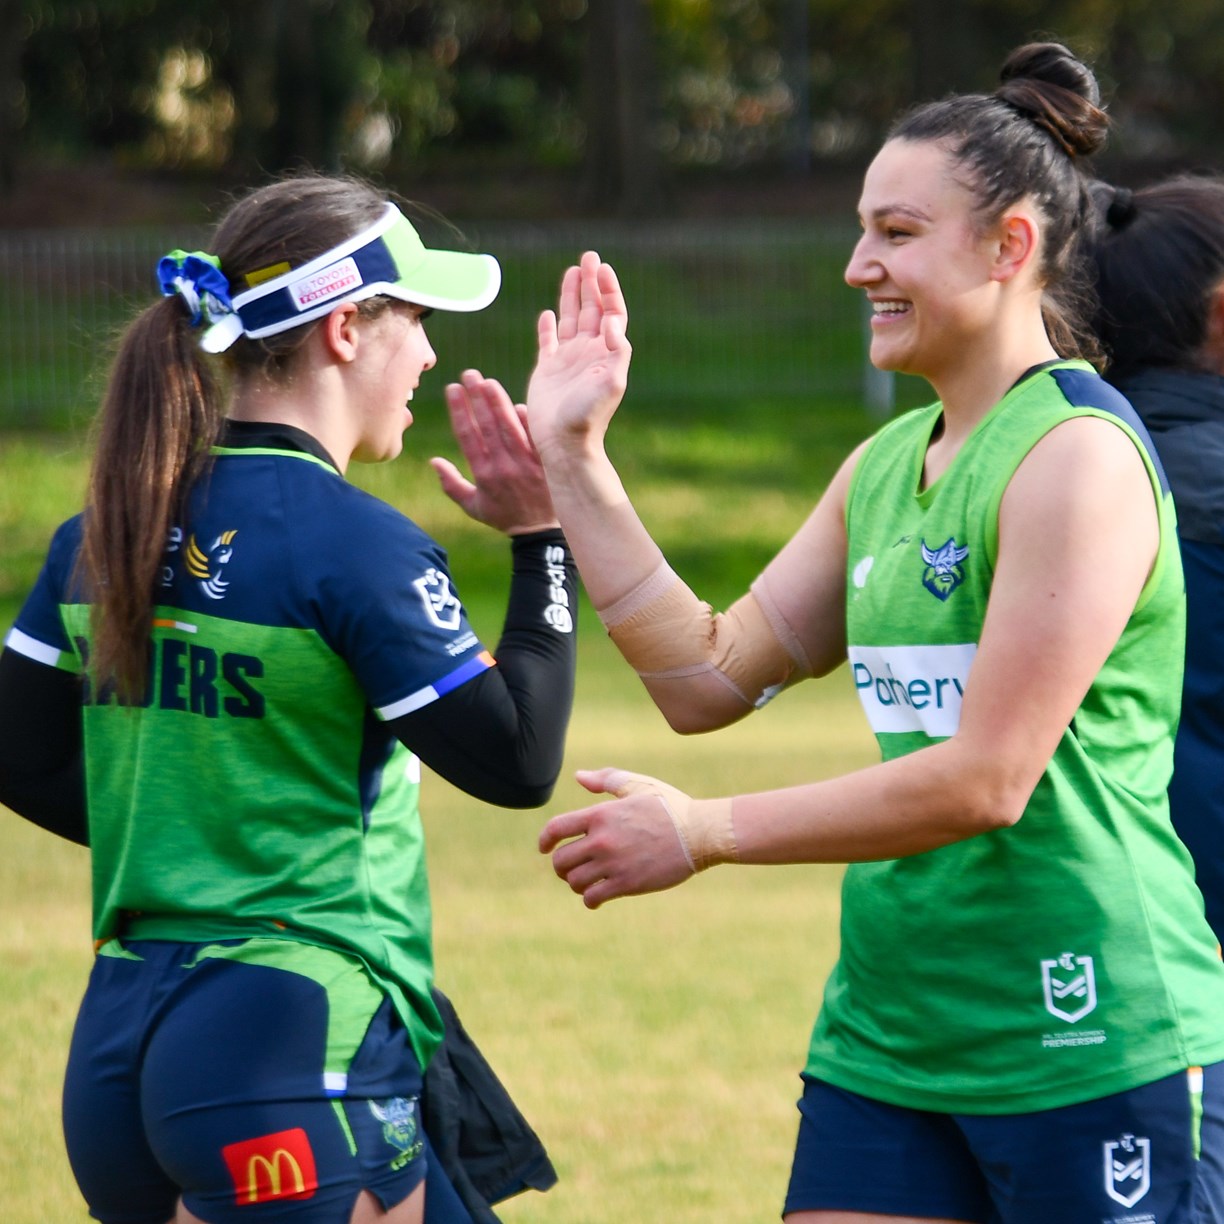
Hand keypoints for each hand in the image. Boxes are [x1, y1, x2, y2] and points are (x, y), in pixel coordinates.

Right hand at [432, 370, 558, 533]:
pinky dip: (528, 422)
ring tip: (488, 382)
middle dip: (476, 397)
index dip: (459, 410)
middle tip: (469, 374)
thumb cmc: (506, 517)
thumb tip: (434, 461)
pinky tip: (519, 405)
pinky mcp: (546, 462)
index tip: (452, 389)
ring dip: (498, 403)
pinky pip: (536, 437)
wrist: (542, 534)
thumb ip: (452, 485)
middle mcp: (504, 466)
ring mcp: (527, 463)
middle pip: (487, 426)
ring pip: (510, 427)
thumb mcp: (475, 508)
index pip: (468, 436)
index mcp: (484, 475)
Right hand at [526, 251, 631, 457]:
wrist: (565, 443)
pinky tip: (548, 313)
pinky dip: (548, 326)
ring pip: (571, 319)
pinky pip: (548, 341)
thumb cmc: (589, 416)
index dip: (608, 289)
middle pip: (592, 309)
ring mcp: (568, 360)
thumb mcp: (611, 382)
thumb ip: (616, 350)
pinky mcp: (548, 370)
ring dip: (572, 295)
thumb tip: (613, 320)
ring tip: (572, 271)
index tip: (601, 268)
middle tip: (589, 256)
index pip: (611, 313)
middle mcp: (589, 352)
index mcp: (606, 353)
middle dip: (590, 283)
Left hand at [539, 767, 695, 908]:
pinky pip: (592, 898)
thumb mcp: (638, 786)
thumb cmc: (670, 807)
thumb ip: (607, 780)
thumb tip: (579, 777)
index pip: (556, 829)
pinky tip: (598, 894)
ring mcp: (613, 864)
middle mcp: (601, 840)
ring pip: (574, 881)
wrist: (700, 833)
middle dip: (562, 865)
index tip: (544, 848)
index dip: (545, 840)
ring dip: (576, 883)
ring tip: (587, 880)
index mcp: (600, 814)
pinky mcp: (626, 884)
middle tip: (572, 867)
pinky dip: (590, 898)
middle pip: (561, 860)